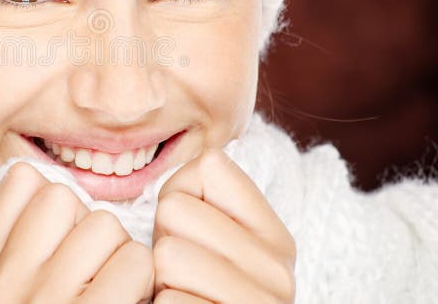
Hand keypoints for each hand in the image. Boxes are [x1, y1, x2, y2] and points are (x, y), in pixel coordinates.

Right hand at [0, 162, 153, 303]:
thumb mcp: (0, 287)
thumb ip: (13, 236)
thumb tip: (43, 177)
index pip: (20, 179)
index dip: (53, 201)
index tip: (60, 242)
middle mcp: (5, 283)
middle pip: (63, 197)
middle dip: (88, 225)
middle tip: (90, 268)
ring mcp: (46, 301)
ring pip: (105, 224)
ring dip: (120, 253)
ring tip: (107, 288)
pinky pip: (134, 260)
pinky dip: (141, 279)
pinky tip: (125, 299)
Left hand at [152, 148, 295, 303]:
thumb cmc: (196, 295)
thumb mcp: (213, 246)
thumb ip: (204, 206)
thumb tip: (183, 151)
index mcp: (275, 236)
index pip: (210, 165)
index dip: (178, 194)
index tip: (188, 233)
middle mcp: (278, 269)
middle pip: (175, 209)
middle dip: (163, 239)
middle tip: (181, 272)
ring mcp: (261, 302)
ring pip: (168, 254)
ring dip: (160, 279)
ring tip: (183, 293)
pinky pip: (167, 301)